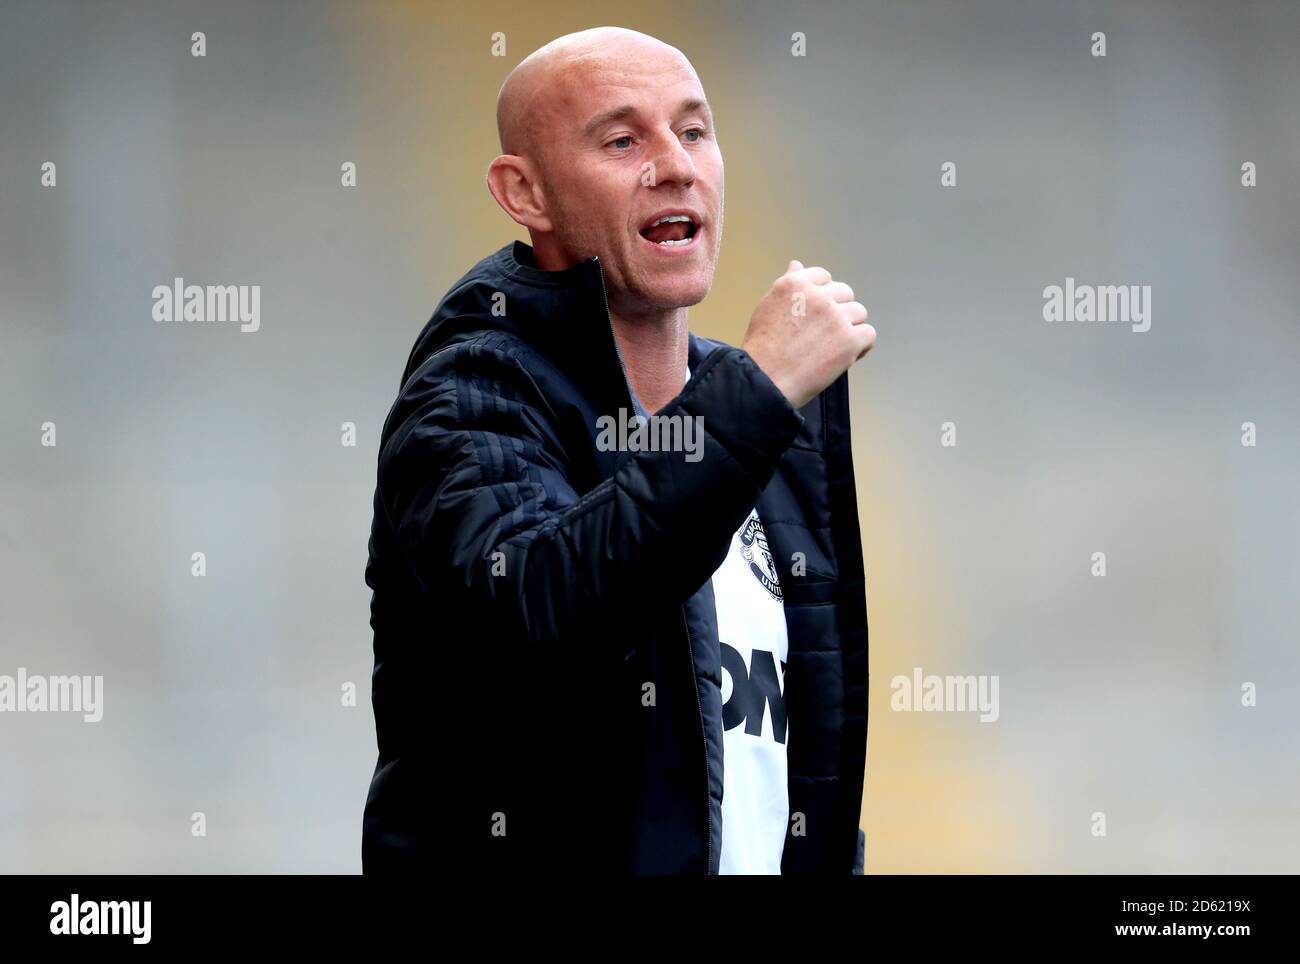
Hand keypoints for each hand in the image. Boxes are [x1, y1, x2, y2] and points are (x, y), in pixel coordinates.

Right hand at [740, 260, 874, 408]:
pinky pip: (868, 334)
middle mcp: (818, 295)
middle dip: (838, 311)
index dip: (823, 296)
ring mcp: (836, 317)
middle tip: (823, 334)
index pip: (823, 277)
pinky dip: (860, 345)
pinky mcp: (850, 340)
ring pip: (858, 313)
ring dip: (850, 328)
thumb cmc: (762, 350)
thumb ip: (787, 284)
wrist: (765, 381)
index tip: (816, 313)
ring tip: (831, 347)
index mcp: (795, 284)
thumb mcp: (768, 307)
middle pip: (844, 293)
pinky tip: (845, 355)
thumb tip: (797, 264)